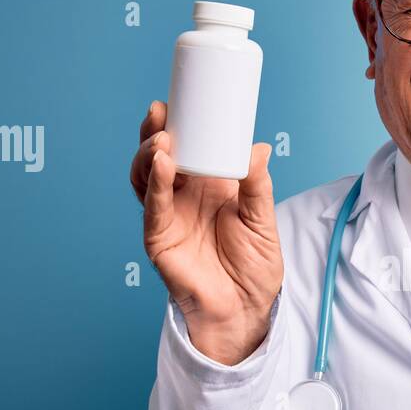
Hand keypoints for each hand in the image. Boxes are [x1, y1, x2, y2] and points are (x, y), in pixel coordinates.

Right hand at [130, 101, 282, 363]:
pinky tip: (162, 165)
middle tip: (161, 110)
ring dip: (150, 153)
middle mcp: (181, 197)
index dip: (177, 123)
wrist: (246, 310)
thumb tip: (259, 147)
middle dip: (155, 131)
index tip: (177, 99)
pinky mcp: (160, 239)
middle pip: (158, 156)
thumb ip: (259, 187)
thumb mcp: (263, 221)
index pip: (185, 147)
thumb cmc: (253, 267)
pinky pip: (153, 208)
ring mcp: (167, 216)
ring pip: (147, 177)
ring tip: (163, 138)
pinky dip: (156, 185)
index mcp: (206, 185)